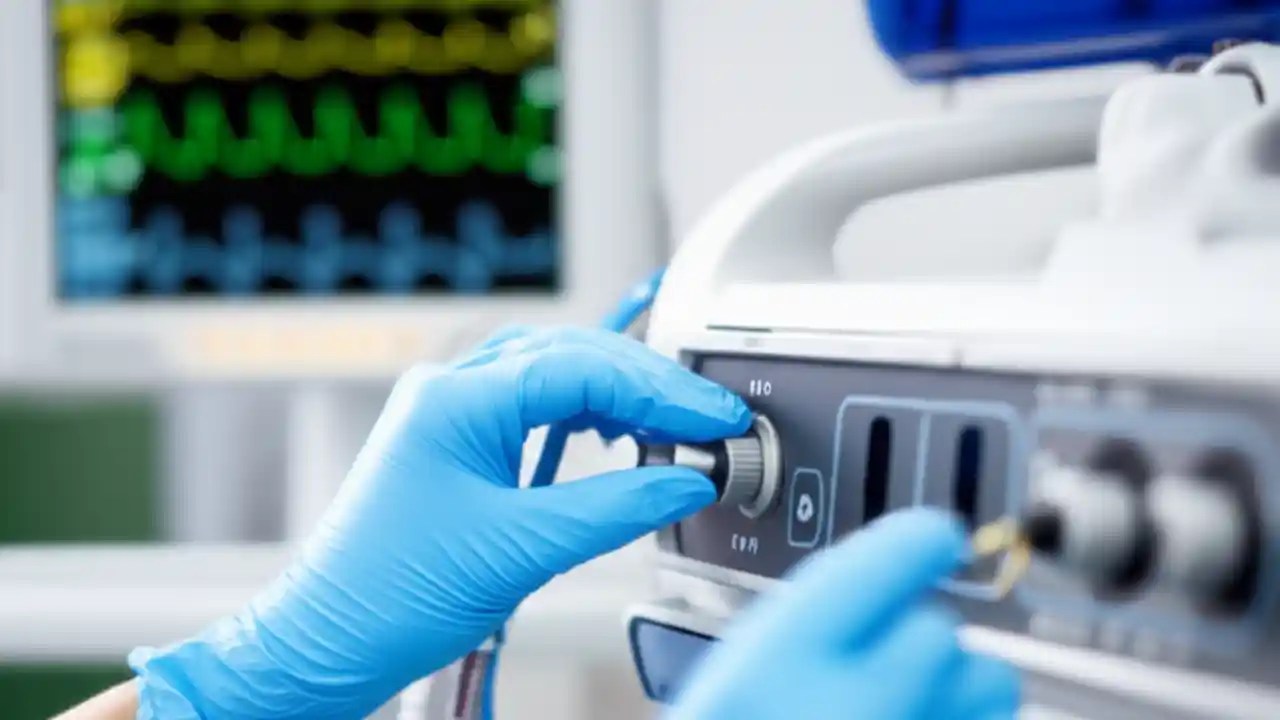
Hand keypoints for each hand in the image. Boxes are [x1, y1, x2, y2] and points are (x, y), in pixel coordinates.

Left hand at [130, 327, 751, 718]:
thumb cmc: (392, 596)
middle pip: (573, 356)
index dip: (659, 391)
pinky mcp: (457, 442)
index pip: (583, 369)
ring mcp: (451, 412)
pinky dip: (587, 415)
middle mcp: (452, 391)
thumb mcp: (521, 551)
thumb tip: (687, 482)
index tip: (713, 417)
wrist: (328, 641)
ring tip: (674, 425)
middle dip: (648, 385)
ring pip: (555, 373)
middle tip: (710, 418)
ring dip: (619, 394)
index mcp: (458, 400)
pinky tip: (617, 435)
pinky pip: (535, 405)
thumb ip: (615, 509)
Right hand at [668, 509, 1020, 719]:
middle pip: (942, 632)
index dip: (919, 541)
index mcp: (782, 661)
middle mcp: (856, 705)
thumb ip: (800, 634)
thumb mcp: (728, 689)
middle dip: (923, 641)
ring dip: (962, 689)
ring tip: (914, 710)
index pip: (891, 561)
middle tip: (889, 662)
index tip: (936, 536)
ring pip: (989, 684)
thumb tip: (874, 591)